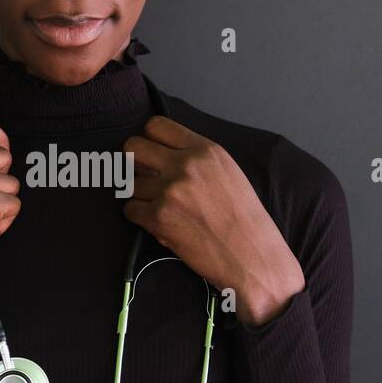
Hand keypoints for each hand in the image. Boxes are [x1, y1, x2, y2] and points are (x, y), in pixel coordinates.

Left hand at [122, 117, 304, 325]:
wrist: (252, 257)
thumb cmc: (244, 219)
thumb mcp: (228, 172)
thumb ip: (196, 157)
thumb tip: (162, 153)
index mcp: (205, 150)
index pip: (157, 126)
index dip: (149, 139)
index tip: (152, 153)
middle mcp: (185, 166)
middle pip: (133, 147)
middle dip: (133, 162)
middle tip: (144, 177)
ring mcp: (170, 191)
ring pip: (129, 182)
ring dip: (139, 195)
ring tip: (160, 207)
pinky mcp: (158, 218)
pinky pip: (129, 209)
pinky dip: (139, 218)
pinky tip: (160, 223)